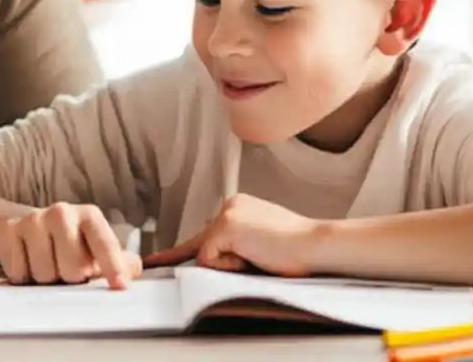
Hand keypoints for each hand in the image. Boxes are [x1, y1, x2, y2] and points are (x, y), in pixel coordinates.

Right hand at [0, 203, 142, 289]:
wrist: (29, 227)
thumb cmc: (71, 243)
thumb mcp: (96, 247)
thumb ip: (119, 261)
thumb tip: (132, 270)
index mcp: (90, 217)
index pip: (104, 244)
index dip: (112, 266)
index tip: (119, 286)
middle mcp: (62, 212)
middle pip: (73, 268)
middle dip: (72, 278)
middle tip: (68, 269)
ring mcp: (34, 220)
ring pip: (45, 274)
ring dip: (47, 279)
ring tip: (49, 265)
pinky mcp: (10, 231)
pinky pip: (20, 273)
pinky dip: (25, 277)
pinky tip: (29, 263)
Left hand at [143, 194, 323, 276]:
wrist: (316, 244)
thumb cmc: (296, 251)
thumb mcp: (260, 242)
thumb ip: (236, 245)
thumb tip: (207, 260)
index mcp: (238, 207)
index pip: (206, 233)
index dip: (179, 252)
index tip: (156, 260)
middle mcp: (229, 205)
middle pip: (201, 244)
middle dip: (200, 259)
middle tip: (222, 259)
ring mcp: (226, 214)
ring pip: (206, 254)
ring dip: (230, 265)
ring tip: (259, 257)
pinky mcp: (225, 227)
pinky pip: (209, 260)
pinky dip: (229, 266)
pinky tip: (252, 256)